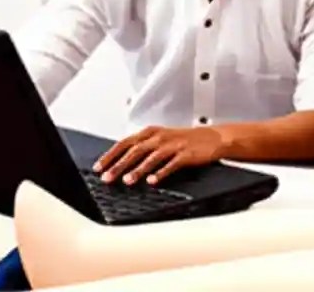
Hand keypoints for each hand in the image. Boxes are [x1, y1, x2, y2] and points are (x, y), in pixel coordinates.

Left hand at [94, 125, 225, 185]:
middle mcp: (160, 137)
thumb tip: (120, 161)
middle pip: (135, 151)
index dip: (110, 155)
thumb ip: (142, 147)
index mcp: (151, 132)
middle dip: (119, 165)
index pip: (125, 143)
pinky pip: (170, 164)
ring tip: (127, 181)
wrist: (213, 137)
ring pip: (151, 157)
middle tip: (107, 177)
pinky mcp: (185, 154)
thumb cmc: (185, 140)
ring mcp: (173, 145)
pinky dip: (160, 172)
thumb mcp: (161, 138)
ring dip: (137, 170)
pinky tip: (152, 181)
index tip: (99, 167)